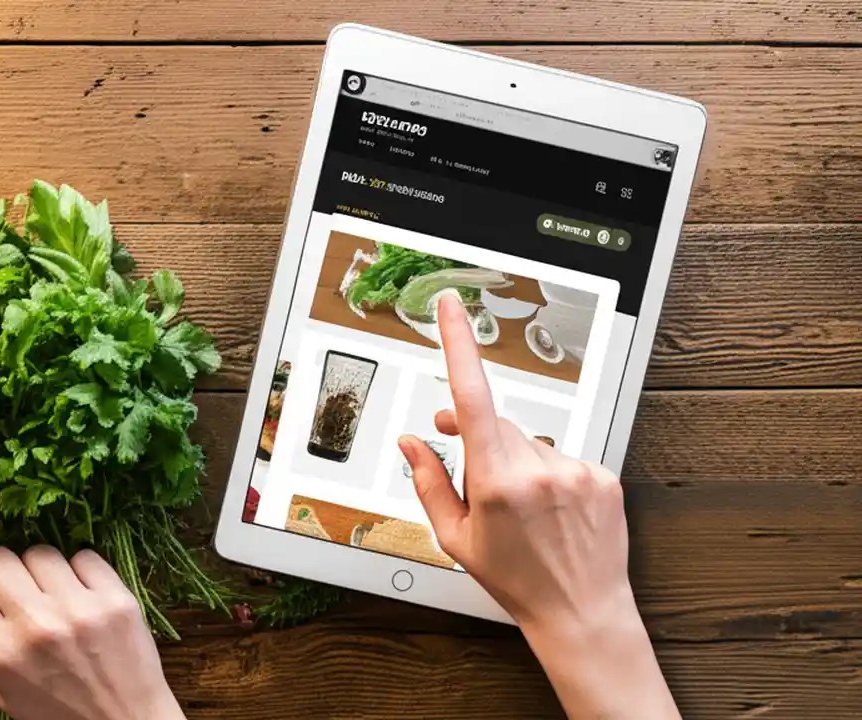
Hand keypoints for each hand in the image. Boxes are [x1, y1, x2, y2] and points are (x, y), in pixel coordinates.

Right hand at [0, 546, 184, 719]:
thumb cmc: (56, 710)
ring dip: (42, 571)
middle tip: (17, 591)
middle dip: (0, 571)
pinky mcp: (117, 599)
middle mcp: (36, 626)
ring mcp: (79, 609)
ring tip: (54, 597)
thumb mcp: (1, 690)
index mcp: (0, 654)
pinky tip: (83, 597)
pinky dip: (80, 573)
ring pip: (40, 552)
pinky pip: (83, 556)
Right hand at [400, 293, 677, 718]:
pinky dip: (553, 476)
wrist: (582, 611)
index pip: (471, 396)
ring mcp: (575, 470)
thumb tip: (412, 442)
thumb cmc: (516, 581)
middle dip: (484, 443)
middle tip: (479, 484)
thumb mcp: (457, 539)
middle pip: (499, 426)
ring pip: (532, 443)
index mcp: (495, 481)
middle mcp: (537, 468)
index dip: (458, 345)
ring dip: (520, 464)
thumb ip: (429, 483)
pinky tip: (554, 512)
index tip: (450, 309)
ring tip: (526, 513)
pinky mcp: (603, 475)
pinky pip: (564, 457)